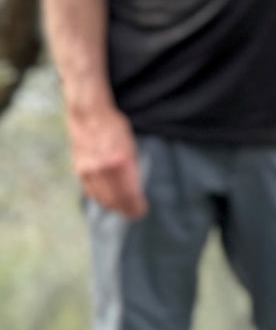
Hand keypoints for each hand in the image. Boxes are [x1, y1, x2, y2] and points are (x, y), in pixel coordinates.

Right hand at [68, 104, 146, 218]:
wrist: (89, 115)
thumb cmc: (115, 129)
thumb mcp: (131, 148)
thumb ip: (132, 171)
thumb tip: (135, 192)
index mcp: (120, 163)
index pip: (129, 194)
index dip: (136, 207)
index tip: (141, 211)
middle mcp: (102, 169)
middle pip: (115, 200)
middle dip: (126, 210)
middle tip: (135, 213)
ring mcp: (88, 171)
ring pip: (102, 199)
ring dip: (114, 207)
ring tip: (124, 208)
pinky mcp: (79, 171)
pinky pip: (91, 192)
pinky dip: (101, 198)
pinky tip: (109, 200)